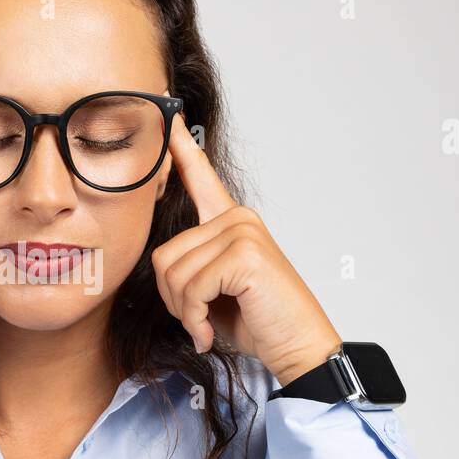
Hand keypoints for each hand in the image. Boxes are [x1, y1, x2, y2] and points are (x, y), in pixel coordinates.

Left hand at [151, 113, 341, 386]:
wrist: (297, 347)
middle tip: (198, 318)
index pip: (199, 176)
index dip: (179, 146)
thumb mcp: (213, 288)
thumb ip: (190, 265)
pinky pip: (191, 287)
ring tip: (207, 324)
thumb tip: (161, 261)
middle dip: (173, 298)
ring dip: (184, 311)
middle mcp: (236, 218)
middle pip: (163, 253)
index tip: (165, 111)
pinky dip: (194, 318)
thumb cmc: (257, 321)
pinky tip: (211, 331)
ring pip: (173, 272)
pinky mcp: (245, 253)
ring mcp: (242, 231)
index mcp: (229, 222)